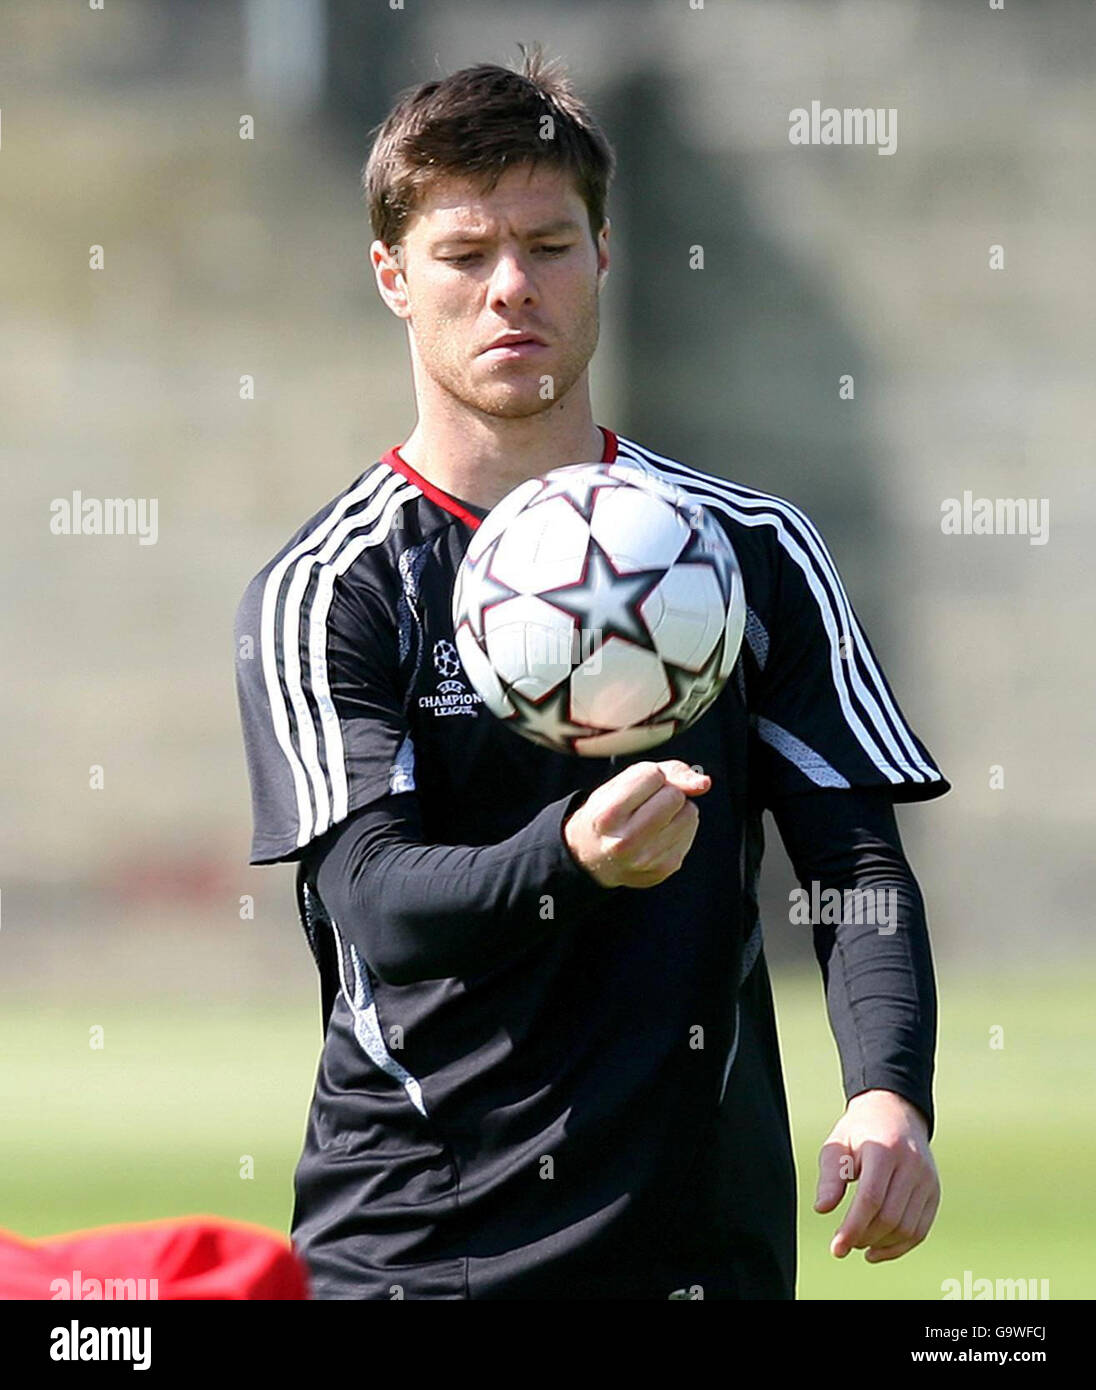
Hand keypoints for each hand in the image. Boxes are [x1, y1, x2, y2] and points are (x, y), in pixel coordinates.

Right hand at [563, 759, 710, 888]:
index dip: (648, 776)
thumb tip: (703, 784)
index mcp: (608, 815)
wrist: (594, 856)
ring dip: (676, 811)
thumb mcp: (621, 782)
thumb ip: (667, 771)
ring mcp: (648, 859)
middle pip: (675, 796)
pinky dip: (679, 827)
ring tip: (652, 819)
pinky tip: (658, 834)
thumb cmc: (609, 813)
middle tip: (646, 804)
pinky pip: (691, 831)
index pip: (653, 775)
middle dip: (666, 793)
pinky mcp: (666, 868)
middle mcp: (626, 841)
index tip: (635, 789)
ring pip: (689, 813)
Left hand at [815, 1089, 939, 1262]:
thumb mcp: (837, 1144)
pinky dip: (899, 1246)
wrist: (895, 1112)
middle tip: (844, 1244)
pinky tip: (878, 1250)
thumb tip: (822, 1209)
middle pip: (890, 1217)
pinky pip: (920, 1229)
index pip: (871, 1198)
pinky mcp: (934, 1191)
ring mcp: (927, 1179)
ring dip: (881, 1245)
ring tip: (859, 1244)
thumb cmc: (859, 1131)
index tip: (837, 1248)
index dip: (853, 1228)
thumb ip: (830, 1176)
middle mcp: (911, 1164)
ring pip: (907, 1228)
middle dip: (865, 1238)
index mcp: (884, 1149)